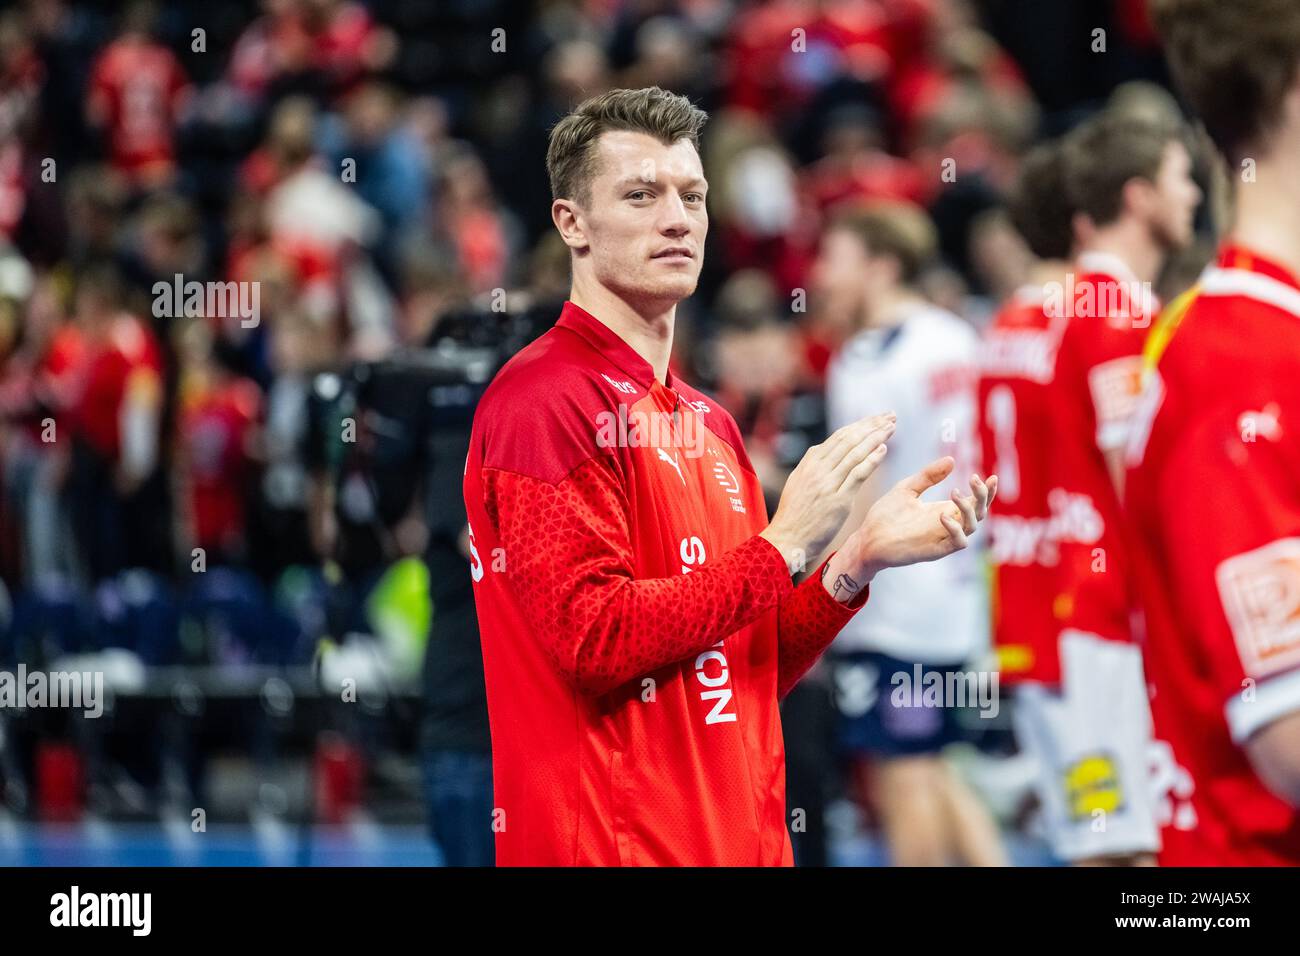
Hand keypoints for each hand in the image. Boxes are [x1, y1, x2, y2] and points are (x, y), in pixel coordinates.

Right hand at [759, 412, 895, 570]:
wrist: (787, 539)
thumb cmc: (795, 516)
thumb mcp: (799, 484)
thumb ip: (814, 467)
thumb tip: (825, 452)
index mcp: (810, 462)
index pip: (839, 436)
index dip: (860, 425)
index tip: (876, 419)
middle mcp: (818, 468)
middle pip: (849, 439)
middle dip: (872, 425)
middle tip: (890, 415)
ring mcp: (828, 483)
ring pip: (855, 453)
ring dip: (876, 437)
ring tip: (891, 427)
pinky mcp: (838, 500)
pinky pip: (858, 474)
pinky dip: (872, 459)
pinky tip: (884, 448)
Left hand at [834, 458, 995, 583]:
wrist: (867, 538)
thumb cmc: (886, 515)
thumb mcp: (908, 488)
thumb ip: (929, 476)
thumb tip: (951, 460)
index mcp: (945, 510)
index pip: (974, 502)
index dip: (986, 491)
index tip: (991, 476)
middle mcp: (948, 525)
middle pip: (979, 513)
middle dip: (982, 496)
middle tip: (974, 479)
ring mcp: (943, 538)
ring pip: (971, 527)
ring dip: (968, 509)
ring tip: (954, 491)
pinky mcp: (935, 550)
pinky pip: (957, 543)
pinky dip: (956, 529)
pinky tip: (943, 515)